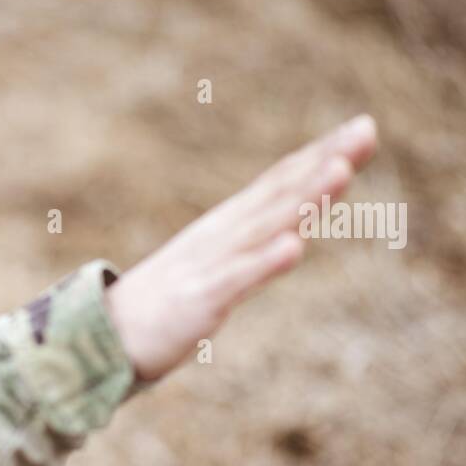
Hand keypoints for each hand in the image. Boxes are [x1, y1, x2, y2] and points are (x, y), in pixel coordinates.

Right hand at [107, 114, 378, 380]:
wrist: (100, 338)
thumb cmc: (160, 306)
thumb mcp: (212, 269)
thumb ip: (250, 247)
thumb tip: (294, 229)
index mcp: (224, 228)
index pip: (278, 183)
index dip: (319, 154)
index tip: (362, 127)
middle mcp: (219, 236)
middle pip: (278, 193)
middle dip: (323, 162)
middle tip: (365, 130)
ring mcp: (209, 265)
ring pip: (263, 227)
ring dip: (303, 199)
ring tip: (340, 171)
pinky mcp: (198, 301)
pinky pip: (235, 280)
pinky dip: (265, 262)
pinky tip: (295, 246)